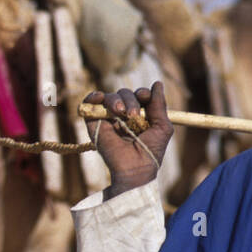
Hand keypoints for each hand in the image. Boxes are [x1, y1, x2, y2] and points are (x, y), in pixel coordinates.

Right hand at [82, 82, 172, 197]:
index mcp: (140, 115)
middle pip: (124, 94)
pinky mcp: (94, 123)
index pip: (139, 95)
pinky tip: (99, 97)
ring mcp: (108, 118)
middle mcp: (124, 115)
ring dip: (115, 101)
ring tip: (120, 113)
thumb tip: (157, 83)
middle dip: (130, 100)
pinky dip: (93, 97)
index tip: (144, 97)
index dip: (142, 93)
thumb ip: (159, 105)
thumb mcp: (162, 126)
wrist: (135, 168)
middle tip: (132, 115)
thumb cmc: (151, 150)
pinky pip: (90, 104)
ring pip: (109, 97)